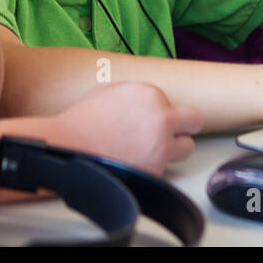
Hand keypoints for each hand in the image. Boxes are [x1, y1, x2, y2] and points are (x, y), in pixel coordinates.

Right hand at [47, 82, 203, 175]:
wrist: (68, 146)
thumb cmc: (83, 119)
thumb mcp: (112, 91)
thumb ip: (138, 95)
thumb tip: (149, 102)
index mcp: (151, 94)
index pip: (171, 102)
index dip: (160, 111)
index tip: (148, 118)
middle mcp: (162, 119)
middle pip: (195, 121)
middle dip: (184, 126)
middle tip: (172, 132)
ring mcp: (161, 147)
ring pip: (187, 148)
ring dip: (173, 148)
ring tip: (152, 150)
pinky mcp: (155, 171)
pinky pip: (165, 168)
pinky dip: (154, 166)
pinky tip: (135, 162)